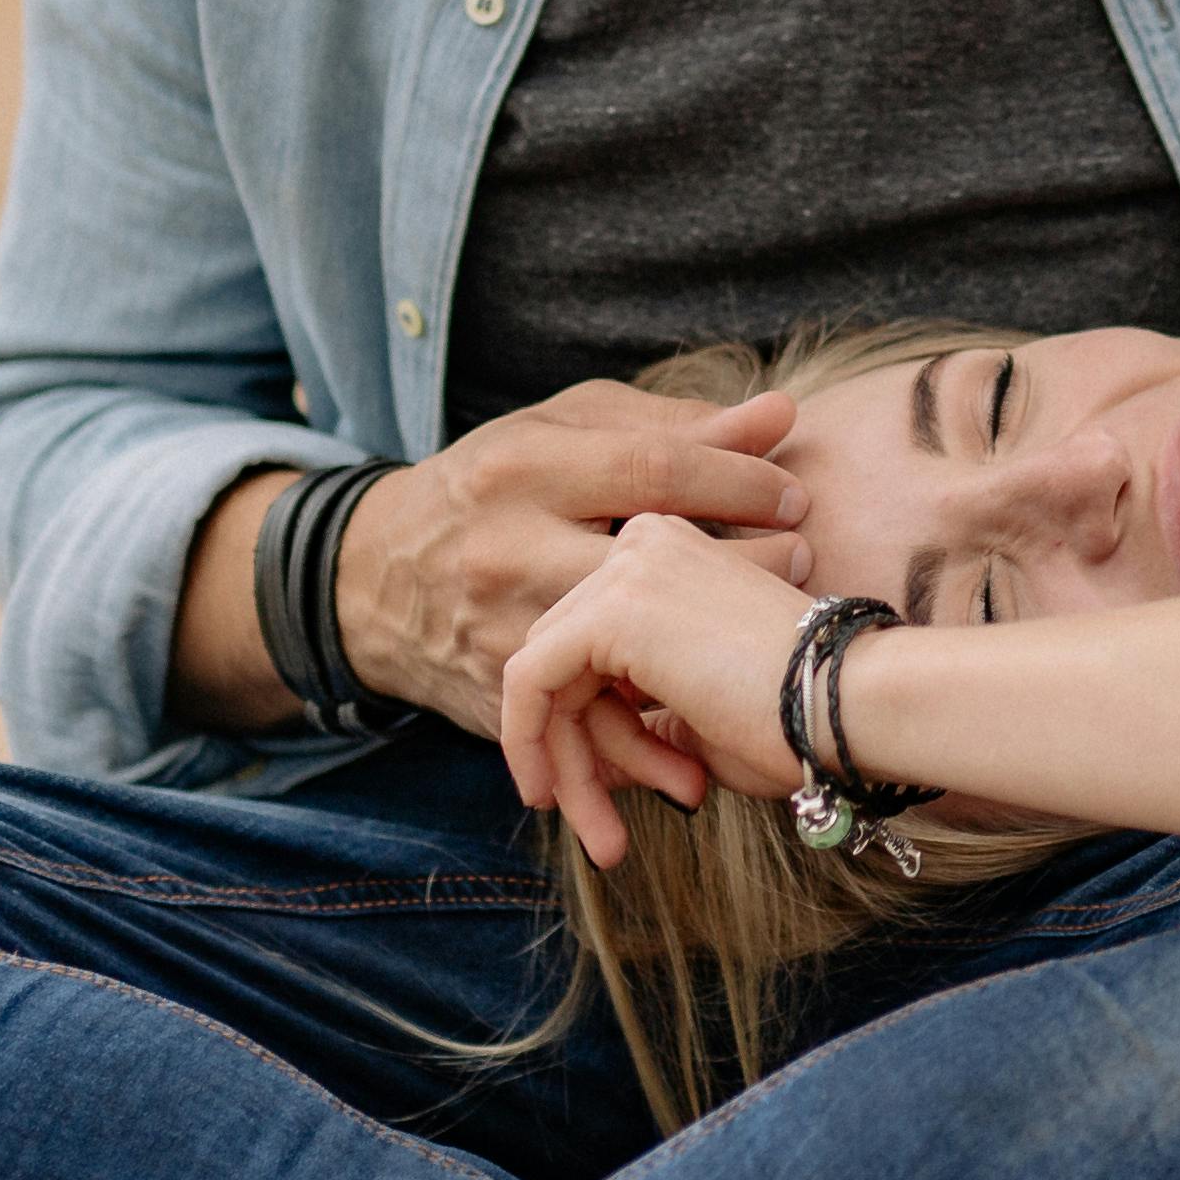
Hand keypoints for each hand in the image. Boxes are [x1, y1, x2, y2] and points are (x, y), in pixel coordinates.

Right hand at [331, 382, 808, 733]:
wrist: (374, 575)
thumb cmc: (497, 484)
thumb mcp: (565, 434)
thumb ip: (669, 426)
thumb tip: (780, 414)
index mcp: (525, 469)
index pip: (650, 467)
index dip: (735, 481)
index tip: (795, 494)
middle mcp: (507, 548)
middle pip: (642, 561)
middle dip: (738, 565)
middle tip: (805, 563)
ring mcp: (497, 626)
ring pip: (611, 664)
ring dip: (697, 678)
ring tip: (765, 663)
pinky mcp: (493, 691)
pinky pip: (578, 732)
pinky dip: (637, 754)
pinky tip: (696, 765)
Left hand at [492, 514, 825, 866]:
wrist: (857, 706)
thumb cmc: (803, 722)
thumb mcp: (699, 728)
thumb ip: (636, 732)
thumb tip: (576, 766)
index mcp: (671, 556)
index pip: (595, 648)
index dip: (596, 732)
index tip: (604, 798)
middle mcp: (643, 545)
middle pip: (566, 663)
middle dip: (581, 757)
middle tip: (607, 838)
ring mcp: (625, 571)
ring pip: (547, 680)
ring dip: (576, 768)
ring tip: (611, 840)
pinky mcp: (609, 610)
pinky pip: (530, 682)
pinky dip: (534, 744)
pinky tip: (561, 799)